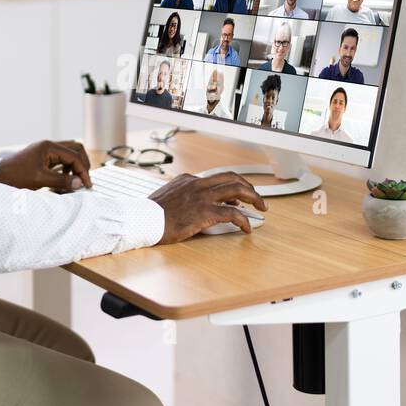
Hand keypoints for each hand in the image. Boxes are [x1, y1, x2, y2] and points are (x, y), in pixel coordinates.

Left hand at [0, 140, 92, 192]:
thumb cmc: (15, 176)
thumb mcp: (40, 180)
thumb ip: (61, 180)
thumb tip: (79, 183)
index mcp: (49, 147)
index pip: (75, 156)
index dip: (83, 171)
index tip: (86, 185)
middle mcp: (49, 145)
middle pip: (76, 149)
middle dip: (83, 164)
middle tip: (84, 180)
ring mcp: (46, 150)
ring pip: (70, 152)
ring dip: (76, 165)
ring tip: (75, 180)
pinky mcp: (43, 157)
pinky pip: (62, 158)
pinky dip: (68, 167)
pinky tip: (65, 178)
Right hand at [148, 172, 267, 243]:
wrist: (144, 220)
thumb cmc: (152, 214)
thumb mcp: (169, 196)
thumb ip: (184, 195)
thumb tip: (196, 203)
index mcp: (189, 179)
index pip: (218, 177)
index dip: (234, 185)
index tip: (241, 195)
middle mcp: (198, 184)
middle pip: (232, 178)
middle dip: (250, 187)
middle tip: (258, 199)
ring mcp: (202, 197)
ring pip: (237, 190)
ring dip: (254, 198)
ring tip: (261, 208)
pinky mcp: (205, 212)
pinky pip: (232, 213)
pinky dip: (244, 220)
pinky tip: (247, 227)